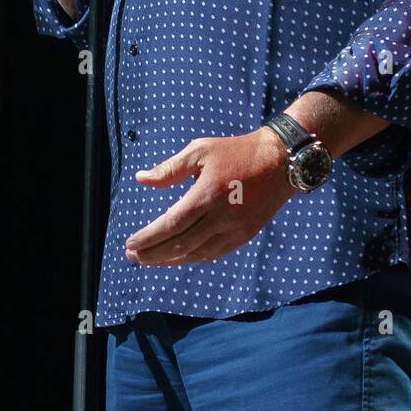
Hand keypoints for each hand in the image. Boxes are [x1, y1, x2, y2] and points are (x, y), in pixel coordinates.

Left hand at [125, 129, 295, 264]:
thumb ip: (170, 168)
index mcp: (207, 194)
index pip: (171, 224)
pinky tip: (177, 256)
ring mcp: (235, 229)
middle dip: (152, 253)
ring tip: (149, 259)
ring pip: (196, 253)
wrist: (280, 161)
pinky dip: (191, 258)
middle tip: (132, 255)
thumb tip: (141, 179)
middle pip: (180, 244)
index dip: (148, 238)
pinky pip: (213, 253)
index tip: (130, 243)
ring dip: (169, 259)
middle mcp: (221, 217)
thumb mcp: (200, 150)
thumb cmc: (236, 151)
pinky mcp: (244, 235)